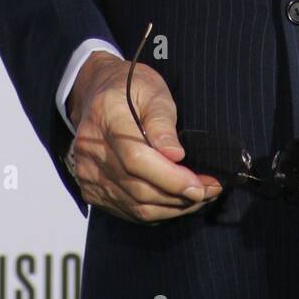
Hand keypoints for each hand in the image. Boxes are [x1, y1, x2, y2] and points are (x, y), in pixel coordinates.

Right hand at [66, 51, 222, 223]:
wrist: (98, 91)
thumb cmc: (130, 87)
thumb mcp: (153, 91)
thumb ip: (163, 122)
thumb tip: (175, 156)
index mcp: (106, 118)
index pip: (136, 159)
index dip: (171, 178)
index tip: (201, 185)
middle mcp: (91, 151)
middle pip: (138, 188)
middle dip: (179, 195)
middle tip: (211, 190)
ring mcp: (88, 174)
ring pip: (135, 206)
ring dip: (172, 207)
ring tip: (199, 197)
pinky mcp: (91, 190)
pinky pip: (128, 211)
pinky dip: (157, 211)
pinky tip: (176, 201)